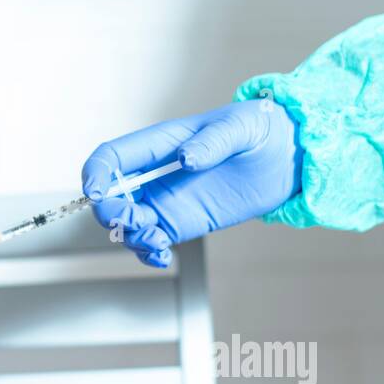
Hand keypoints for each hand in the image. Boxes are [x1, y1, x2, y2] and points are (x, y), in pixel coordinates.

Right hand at [80, 97, 302, 267]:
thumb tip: (187, 158)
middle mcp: (155, 174)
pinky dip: (148, 252)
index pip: (112, 157)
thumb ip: (212, 141)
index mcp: (160, 143)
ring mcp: (166, 201)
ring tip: (157, 242)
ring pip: (126, 223)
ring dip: (130, 236)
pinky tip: (163, 256)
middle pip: (110, 195)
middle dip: (109, 212)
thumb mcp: (240, 126)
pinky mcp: (182, 223)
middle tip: (132, 222)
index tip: (96, 193)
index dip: (96, 173)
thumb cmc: (261, 129)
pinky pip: (152, 241)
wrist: (287, 155)